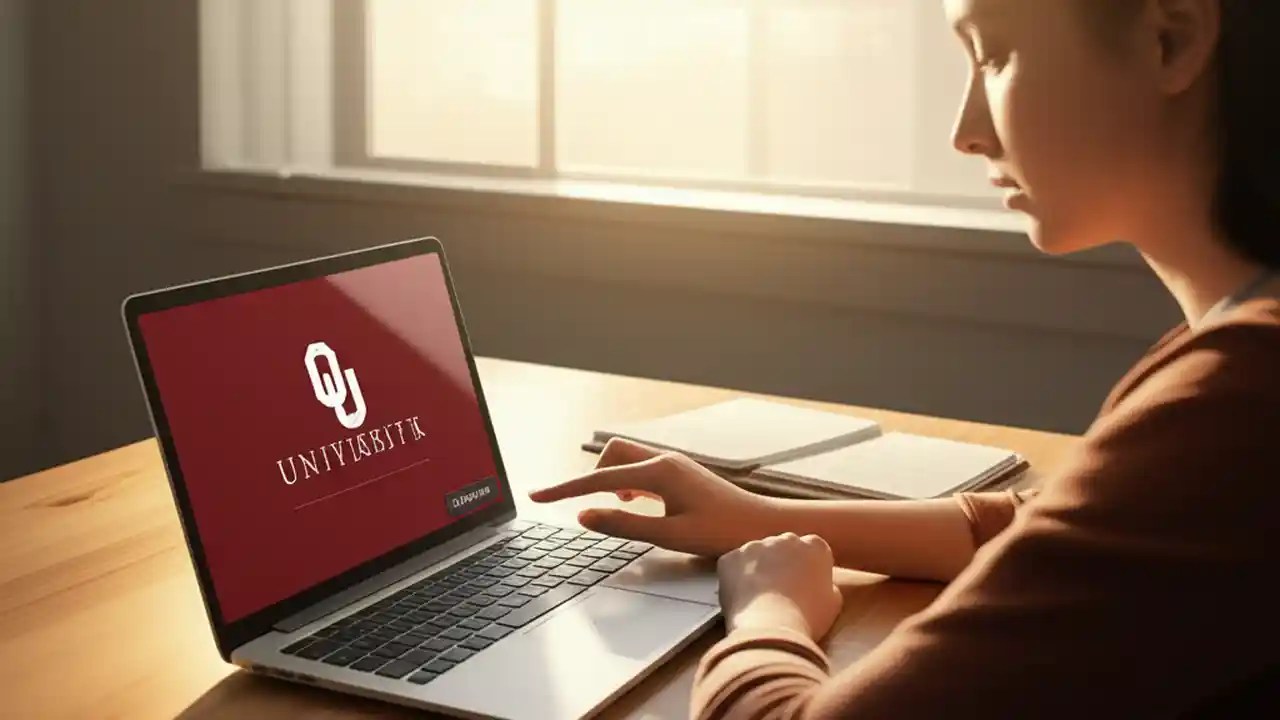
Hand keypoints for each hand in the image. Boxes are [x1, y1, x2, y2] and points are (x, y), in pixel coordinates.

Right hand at [528, 437, 775, 556]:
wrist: (761, 525)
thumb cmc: (721, 532)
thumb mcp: (669, 535)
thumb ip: (624, 524)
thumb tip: (584, 515)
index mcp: (659, 473)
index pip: (598, 479)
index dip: (565, 489)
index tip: (537, 497)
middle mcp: (664, 460)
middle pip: (611, 455)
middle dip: (592, 477)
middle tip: (591, 508)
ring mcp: (673, 464)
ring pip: (626, 459)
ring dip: (612, 480)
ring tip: (620, 509)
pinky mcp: (680, 472)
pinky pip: (641, 467)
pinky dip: (628, 482)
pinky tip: (637, 505)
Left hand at [717, 533, 842, 640]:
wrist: (771, 627)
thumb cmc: (808, 617)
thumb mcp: (833, 602)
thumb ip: (827, 583)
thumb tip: (820, 583)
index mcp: (814, 546)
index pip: (812, 549)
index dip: (807, 568)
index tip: (804, 586)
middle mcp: (785, 538)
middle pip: (783, 547)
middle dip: (782, 564)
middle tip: (780, 592)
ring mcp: (755, 545)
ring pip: (756, 555)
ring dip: (758, 570)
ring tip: (759, 600)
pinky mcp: (730, 558)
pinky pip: (733, 565)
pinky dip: (735, 578)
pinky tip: (741, 600)